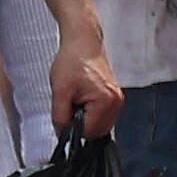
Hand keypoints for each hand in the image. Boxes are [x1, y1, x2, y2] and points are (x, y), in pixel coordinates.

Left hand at [52, 23, 123, 137]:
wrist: (82, 42)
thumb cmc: (73, 59)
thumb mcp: (60, 91)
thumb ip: (60, 117)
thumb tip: (63, 134)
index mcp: (106, 101)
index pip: (89, 132)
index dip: (73, 128)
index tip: (65, 114)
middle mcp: (116, 102)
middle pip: (96, 132)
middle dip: (81, 124)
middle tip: (70, 105)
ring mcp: (116, 100)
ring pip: (99, 126)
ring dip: (86, 120)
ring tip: (77, 100)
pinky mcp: (113, 97)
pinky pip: (101, 116)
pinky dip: (90, 113)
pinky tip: (82, 99)